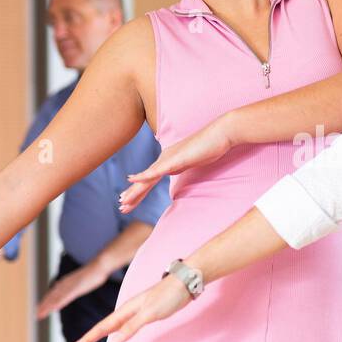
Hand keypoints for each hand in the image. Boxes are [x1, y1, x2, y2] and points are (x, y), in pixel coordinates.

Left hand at [36, 260, 109, 318]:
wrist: (99, 266)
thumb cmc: (93, 273)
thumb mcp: (81, 280)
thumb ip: (74, 284)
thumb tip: (70, 287)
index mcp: (66, 281)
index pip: (53, 293)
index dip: (46, 301)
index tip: (40, 308)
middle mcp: (65, 283)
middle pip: (52, 296)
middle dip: (44, 305)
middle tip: (37, 315)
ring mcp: (70, 286)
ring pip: (56, 298)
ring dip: (47, 306)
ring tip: (41, 314)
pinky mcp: (76, 288)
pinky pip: (65, 297)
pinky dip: (58, 303)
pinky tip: (54, 308)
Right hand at [66, 275, 191, 341]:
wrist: (185, 282)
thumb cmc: (169, 296)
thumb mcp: (150, 313)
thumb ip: (132, 326)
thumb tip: (113, 341)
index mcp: (126, 310)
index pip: (101, 328)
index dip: (86, 340)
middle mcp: (128, 310)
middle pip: (103, 328)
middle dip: (87, 339)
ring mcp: (137, 311)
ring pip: (112, 326)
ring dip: (98, 335)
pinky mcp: (146, 313)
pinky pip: (124, 325)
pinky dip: (115, 332)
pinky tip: (115, 335)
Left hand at [119, 115, 234, 211]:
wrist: (220, 134)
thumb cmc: (209, 147)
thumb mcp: (191, 161)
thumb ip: (180, 166)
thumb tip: (172, 171)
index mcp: (168, 162)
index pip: (150, 180)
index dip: (140, 191)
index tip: (129, 202)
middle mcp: (164, 159)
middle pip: (145, 181)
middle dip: (133, 195)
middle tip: (121, 206)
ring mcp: (168, 159)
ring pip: (147, 178)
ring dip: (135, 191)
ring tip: (123, 202)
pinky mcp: (175, 159)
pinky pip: (157, 170)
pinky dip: (143, 176)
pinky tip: (132, 180)